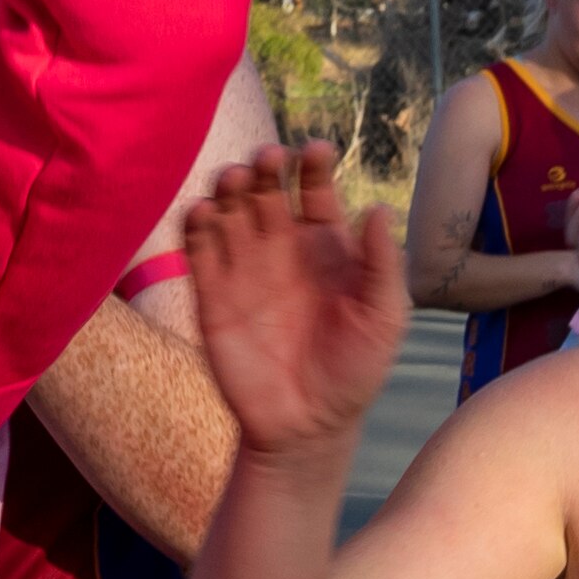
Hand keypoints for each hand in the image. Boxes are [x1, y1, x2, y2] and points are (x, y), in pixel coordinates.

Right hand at [186, 143, 409, 461]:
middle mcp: (282, 247)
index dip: (312, 164)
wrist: (307, 427)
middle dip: (264, 166)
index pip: (314, 188)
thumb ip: (383, 265)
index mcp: (326, 245)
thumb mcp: (384, 318)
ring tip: (234, 179)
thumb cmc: (355, 371)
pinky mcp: (211, 294)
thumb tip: (378, 208)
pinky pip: (197, 247)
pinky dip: (194, 223)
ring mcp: (244, 267)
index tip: (314, 151)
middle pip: (266, 188)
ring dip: (226, 185)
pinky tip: (202, 212)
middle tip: (267, 158)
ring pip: (228, 208)